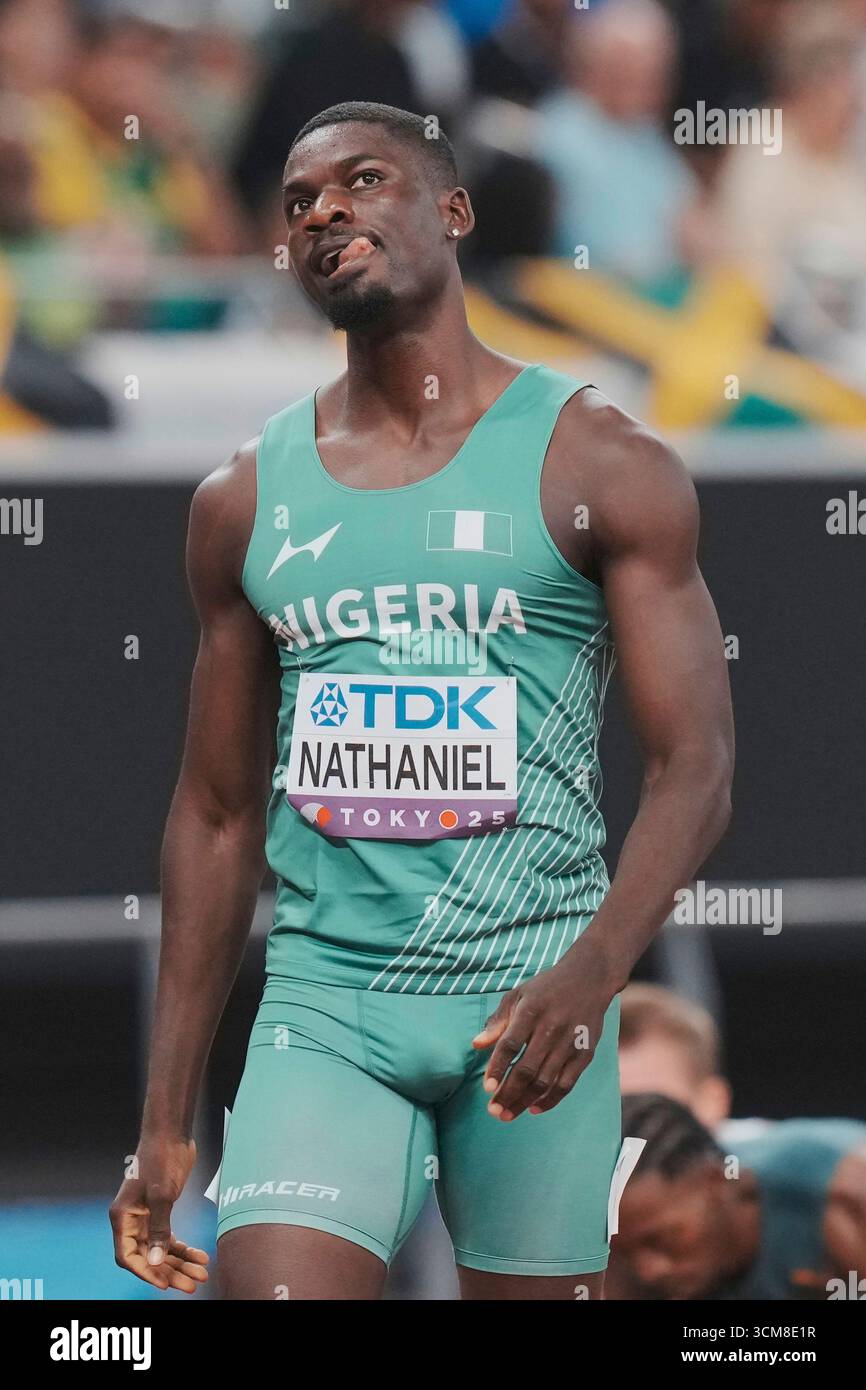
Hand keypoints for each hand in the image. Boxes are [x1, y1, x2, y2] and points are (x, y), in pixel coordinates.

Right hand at [109, 1135, 208, 1292]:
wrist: (171, 1134)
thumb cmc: (161, 1158)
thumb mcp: (162, 1195)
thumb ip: (158, 1229)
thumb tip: (155, 1261)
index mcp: (122, 1217)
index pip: (128, 1256)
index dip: (146, 1273)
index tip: (166, 1283)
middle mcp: (131, 1220)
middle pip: (148, 1257)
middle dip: (170, 1271)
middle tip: (192, 1284)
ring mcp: (146, 1217)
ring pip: (161, 1249)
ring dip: (180, 1263)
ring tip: (201, 1273)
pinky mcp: (161, 1212)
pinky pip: (169, 1237)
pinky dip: (184, 1248)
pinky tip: (200, 1256)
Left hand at [472, 944, 616, 1120]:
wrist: (589, 978)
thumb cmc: (546, 988)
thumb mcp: (518, 995)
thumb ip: (498, 1021)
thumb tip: (476, 1046)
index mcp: (530, 1011)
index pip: (509, 1045)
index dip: (497, 1068)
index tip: (487, 1088)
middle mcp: (551, 1028)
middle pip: (527, 1069)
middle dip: (508, 1093)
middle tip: (494, 1111)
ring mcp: (570, 1042)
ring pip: (545, 1081)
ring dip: (525, 1101)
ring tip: (508, 1114)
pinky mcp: (585, 1053)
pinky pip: (566, 1084)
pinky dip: (550, 1099)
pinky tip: (534, 1108)